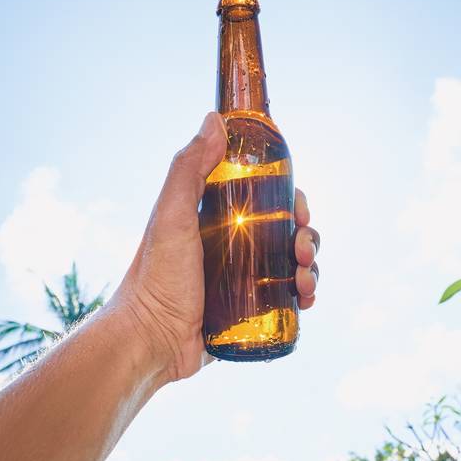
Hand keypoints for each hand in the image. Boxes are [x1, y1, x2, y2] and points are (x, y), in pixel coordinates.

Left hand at [115, 112, 319, 381]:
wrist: (149, 341)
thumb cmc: (155, 277)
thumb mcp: (172, 215)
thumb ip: (189, 168)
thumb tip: (215, 120)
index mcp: (215, 218)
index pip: (264, 197)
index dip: (288, 197)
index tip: (298, 206)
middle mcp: (230, 246)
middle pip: (285, 231)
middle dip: (305, 234)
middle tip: (302, 247)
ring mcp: (241, 281)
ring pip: (291, 264)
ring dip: (310, 265)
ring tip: (306, 278)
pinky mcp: (248, 312)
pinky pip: (287, 298)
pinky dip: (304, 293)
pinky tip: (306, 298)